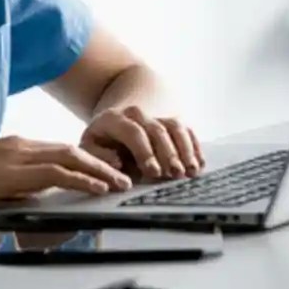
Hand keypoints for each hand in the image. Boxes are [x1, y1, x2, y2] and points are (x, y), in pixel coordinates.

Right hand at [0, 136, 132, 214]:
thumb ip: (13, 186)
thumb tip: (34, 198)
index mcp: (14, 147)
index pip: (58, 150)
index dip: (85, 160)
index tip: (105, 171)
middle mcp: (19, 145)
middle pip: (70, 150)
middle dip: (100, 162)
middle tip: (122, 175)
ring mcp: (16, 155)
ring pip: (69, 157)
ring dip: (98, 170)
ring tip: (119, 182)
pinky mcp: (12, 172)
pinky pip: (56, 173)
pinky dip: (81, 179)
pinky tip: (96, 188)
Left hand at [80, 106, 205, 180]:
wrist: (117, 115)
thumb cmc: (102, 140)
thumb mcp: (90, 146)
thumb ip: (98, 155)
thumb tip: (116, 161)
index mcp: (114, 119)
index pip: (133, 132)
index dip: (145, 152)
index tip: (153, 172)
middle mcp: (138, 114)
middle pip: (157, 131)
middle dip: (168, 154)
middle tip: (176, 174)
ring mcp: (157, 115)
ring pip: (175, 128)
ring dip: (186, 150)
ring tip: (191, 171)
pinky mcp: (171, 121)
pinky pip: (186, 130)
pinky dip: (194, 147)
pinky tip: (199, 164)